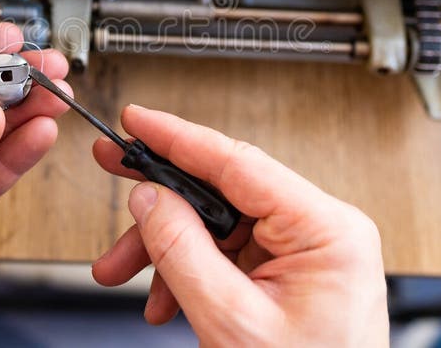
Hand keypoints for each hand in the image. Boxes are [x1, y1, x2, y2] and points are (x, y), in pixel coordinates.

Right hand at [92, 105, 388, 346]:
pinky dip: (191, 270)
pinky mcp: (294, 271)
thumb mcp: (231, 319)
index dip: (178, 137)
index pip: (238, 162)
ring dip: (167, 247)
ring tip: (121, 270)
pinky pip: (231, 252)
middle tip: (114, 170)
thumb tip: (150, 198)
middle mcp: (324, 230)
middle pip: (223, 193)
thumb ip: (182, 250)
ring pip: (219, 225)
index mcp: (326, 230)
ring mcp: (310, 251)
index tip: (138, 121)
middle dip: (161, 204)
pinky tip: (164, 296)